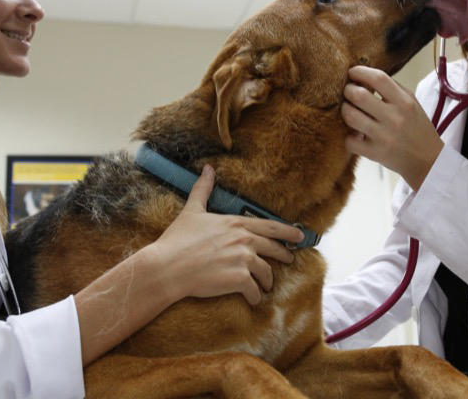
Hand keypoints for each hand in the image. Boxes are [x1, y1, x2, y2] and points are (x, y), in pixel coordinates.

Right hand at [145, 165, 305, 305]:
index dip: (288, 232)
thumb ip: (203, 189)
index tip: (299, 236)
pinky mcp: (239, 280)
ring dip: (267, 281)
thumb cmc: (177, 240)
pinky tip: (252, 299)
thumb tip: (208, 169)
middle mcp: (244, 240)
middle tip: (290, 260)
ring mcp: (243, 260)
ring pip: (266, 273)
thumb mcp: (192, 210)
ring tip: (264, 285)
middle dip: (284, 255)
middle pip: (274, 249)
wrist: (168, 267)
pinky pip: (255, 291)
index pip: (270, 226)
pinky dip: (255, 297)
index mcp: (236, 223)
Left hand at [341, 66, 443, 189]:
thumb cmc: (416, 128)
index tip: (352, 72)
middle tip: (348, 92)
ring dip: (345, 110)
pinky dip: (348, 136)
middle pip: (359, 96)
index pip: (378, 78)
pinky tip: (355, 134)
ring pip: (350, 116)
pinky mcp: (375, 153)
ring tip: (349, 110)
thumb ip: (391, 89)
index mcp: (404, 102)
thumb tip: (364, 76)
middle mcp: (394, 118)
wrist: (427, 160)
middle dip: (348, 90)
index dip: (360, 72)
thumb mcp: (412, 103)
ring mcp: (384, 137)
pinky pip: (350, 141)